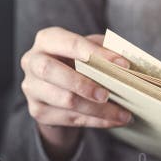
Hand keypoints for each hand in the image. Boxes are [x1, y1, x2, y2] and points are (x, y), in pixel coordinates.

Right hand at [20, 27, 132, 160]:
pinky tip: (114, 121)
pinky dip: (95, 121)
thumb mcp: (89, 51)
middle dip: (83, 84)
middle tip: (108, 95)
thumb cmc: (77, 63)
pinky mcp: (38, 111)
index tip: (123, 64)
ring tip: (123, 115)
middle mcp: (33, 61)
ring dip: (98, 110)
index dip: (96, 53)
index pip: (70, 43)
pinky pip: (69, 118)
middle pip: (52, 71)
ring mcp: (32, 88)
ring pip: (65, 100)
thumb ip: (104, 50)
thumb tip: (128, 59)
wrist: (58, 90)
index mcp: (47, 40)